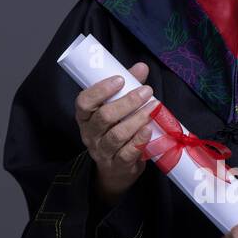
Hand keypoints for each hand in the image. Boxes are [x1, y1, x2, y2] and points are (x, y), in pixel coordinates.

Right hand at [75, 61, 153, 205]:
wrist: (116, 169)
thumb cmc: (116, 130)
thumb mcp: (118, 108)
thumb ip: (128, 86)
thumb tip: (142, 67)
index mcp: (85, 117)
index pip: (84, 102)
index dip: (100, 90)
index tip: (120, 79)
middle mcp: (90, 134)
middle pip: (104, 117)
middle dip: (127, 102)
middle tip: (147, 92)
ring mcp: (102, 151)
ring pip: (117, 135)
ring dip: (137, 119)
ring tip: (153, 108)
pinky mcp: (117, 165)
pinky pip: (126, 153)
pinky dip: (139, 141)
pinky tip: (149, 130)